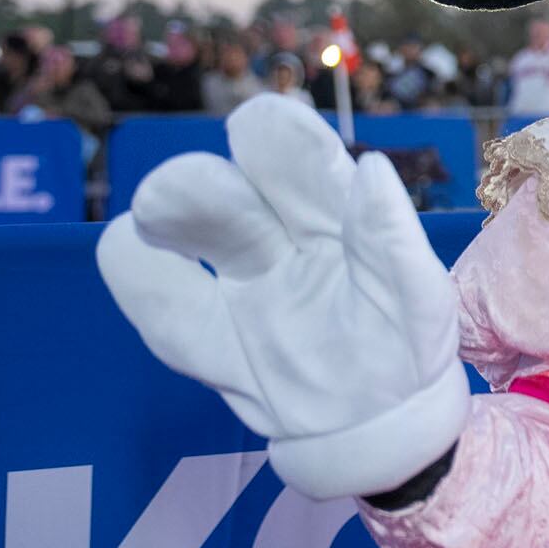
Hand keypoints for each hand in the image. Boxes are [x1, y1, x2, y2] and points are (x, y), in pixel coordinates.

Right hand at [97, 93, 468, 499]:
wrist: (379, 427)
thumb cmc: (406, 347)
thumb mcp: (418, 297)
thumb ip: (391, 237)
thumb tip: (371, 166)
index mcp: (338, 224)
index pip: (308, 171)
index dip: (284, 142)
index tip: (257, 120)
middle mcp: (279, 245)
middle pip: (232, 201)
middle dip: (203, 185)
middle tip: (176, 186)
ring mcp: (238, 290)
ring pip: (189, 239)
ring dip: (166, 219)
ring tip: (152, 214)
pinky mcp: (206, 342)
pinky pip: (164, 306)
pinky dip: (139, 275)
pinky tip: (130, 250)